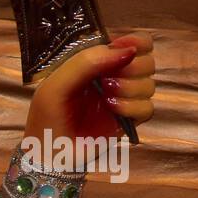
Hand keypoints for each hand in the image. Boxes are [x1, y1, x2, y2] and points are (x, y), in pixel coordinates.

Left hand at [23, 32, 154, 143]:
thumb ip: (86, 62)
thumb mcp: (56, 86)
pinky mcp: (129, 120)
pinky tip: (113, 111)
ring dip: (130, 89)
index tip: (125, 52)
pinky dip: (133, 107)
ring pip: (149, 83)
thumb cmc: (47, 119)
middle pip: (146, 60)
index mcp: (96, 62)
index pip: (131, 41)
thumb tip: (128, 50)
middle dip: (132, 69)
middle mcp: (113, 77)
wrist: (50, 156)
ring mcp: (122, 99)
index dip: (135, 42)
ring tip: (106, 99)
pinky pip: (148, 107)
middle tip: (108, 81)